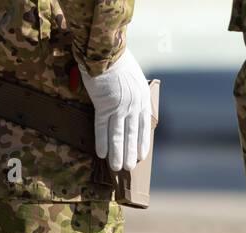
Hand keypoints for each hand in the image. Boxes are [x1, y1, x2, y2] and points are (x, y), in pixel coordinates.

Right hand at [78, 48, 151, 172]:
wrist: (107, 51)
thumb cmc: (118, 61)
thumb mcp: (134, 77)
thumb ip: (133, 92)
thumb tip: (130, 104)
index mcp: (141, 98)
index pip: (143, 126)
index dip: (142, 142)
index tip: (141, 156)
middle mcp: (132, 105)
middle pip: (131, 134)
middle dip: (130, 153)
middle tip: (128, 168)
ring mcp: (118, 106)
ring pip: (118, 135)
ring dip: (117, 153)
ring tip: (116, 167)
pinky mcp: (103, 105)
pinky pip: (102, 128)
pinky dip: (102, 142)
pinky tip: (102, 154)